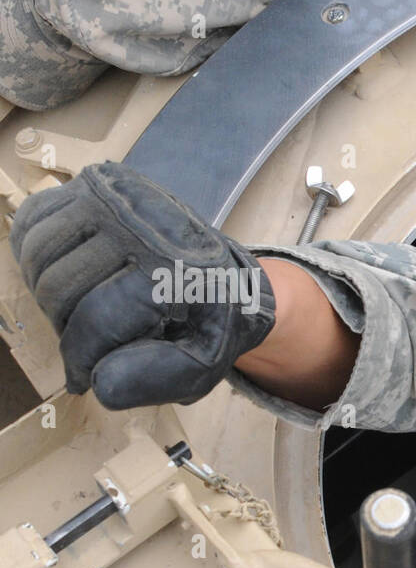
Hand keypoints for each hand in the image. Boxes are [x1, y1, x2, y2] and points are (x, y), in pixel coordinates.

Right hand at [10, 162, 274, 408]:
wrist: (228, 275)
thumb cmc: (210, 324)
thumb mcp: (202, 365)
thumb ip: (155, 381)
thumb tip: (99, 385)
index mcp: (180, 269)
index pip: (98, 319)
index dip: (81, 358)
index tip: (82, 378)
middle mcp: (148, 222)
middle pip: (59, 287)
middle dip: (65, 326)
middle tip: (89, 341)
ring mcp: (121, 195)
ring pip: (39, 255)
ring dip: (48, 293)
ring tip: (81, 310)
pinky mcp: (101, 181)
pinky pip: (34, 222)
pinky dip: (36, 255)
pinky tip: (68, 276)